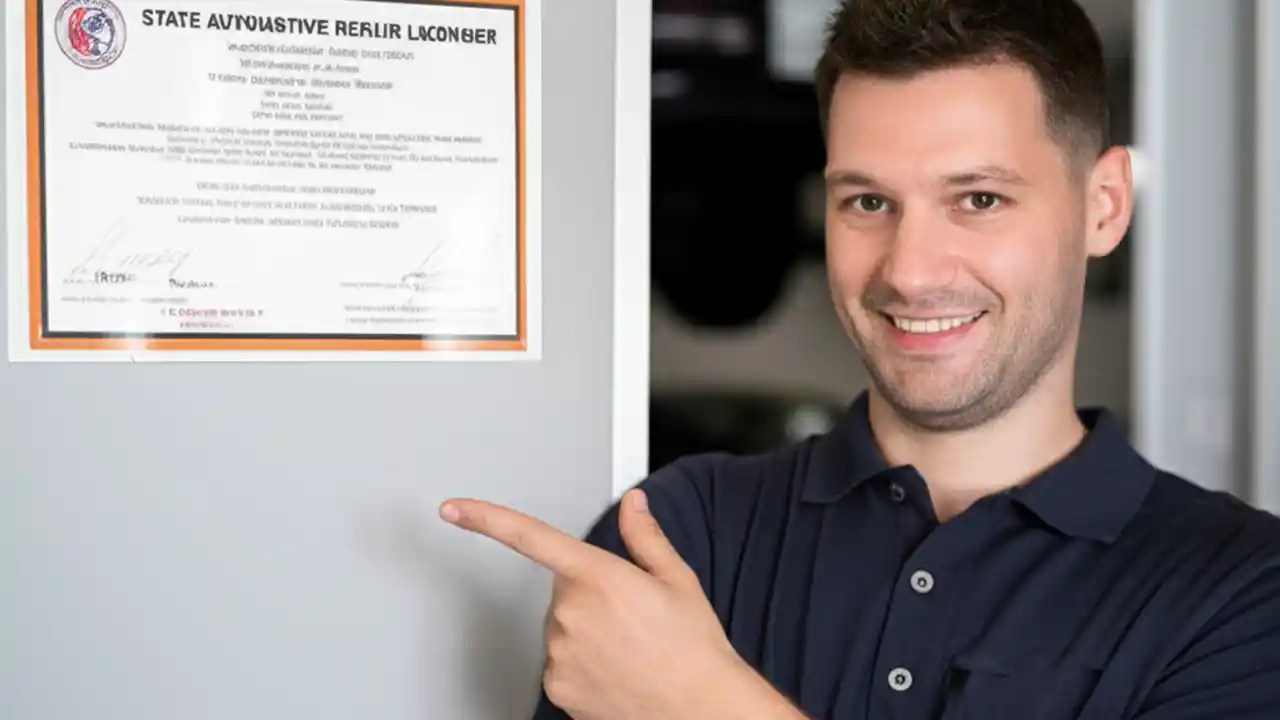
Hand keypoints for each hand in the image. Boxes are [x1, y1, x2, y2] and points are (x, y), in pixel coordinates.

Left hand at [439, 489, 770, 719]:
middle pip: (562, 590)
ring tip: (629, 647)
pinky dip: (582, 664)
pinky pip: (560, 663)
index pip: (529, 537)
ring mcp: (560, 653)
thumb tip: (634, 504)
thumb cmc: (692, 649)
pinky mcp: (556, 687)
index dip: (485, 519)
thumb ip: (645, 537)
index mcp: (599, 576)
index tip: (453, 508)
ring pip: (561, 629)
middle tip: (630, 616)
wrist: (699, 710)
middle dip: (589, 595)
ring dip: (585, 632)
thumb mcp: (677, 580)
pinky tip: (615, 670)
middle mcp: (571, 613)